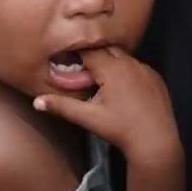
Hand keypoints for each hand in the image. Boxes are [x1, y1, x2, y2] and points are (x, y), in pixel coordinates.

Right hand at [33, 47, 182, 167]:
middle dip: (94, 55)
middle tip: (82, 68)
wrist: (155, 140)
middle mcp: (130, 63)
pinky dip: (126, 70)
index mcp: (112, 69)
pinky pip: (137, 66)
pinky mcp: (155, 76)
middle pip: (107, 49)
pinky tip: (122, 87)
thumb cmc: (120, 129)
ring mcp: (145, 69)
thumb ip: (62, 106)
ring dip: (111, 62)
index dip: (78, 52)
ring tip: (101, 78)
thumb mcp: (88, 118)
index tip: (68, 56)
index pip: (90, 50)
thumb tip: (36, 101)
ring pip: (123, 57)